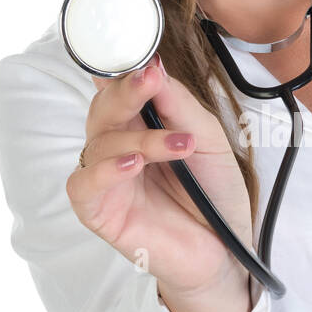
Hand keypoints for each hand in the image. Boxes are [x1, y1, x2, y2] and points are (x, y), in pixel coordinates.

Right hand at [65, 53, 254, 299]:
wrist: (228, 251)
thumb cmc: (215, 196)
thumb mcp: (209, 140)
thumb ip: (180, 105)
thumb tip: (154, 66)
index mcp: (142, 125)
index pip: (119, 88)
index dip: (124, 70)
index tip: (145, 59)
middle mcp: (119, 147)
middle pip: (103, 109)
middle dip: (125, 92)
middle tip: (149, 80)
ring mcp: (107, 179)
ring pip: (100, 143)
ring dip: (140, 139)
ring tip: (179, 146)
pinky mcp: (99, 211)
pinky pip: (84, 185)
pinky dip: (105, 171)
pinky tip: (132, 166)